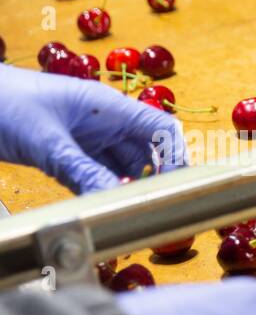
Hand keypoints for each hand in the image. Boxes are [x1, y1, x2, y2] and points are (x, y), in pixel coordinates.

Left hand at [0, 64, 187, 194]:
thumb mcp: (45, 140)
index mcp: (108, 107)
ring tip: (127, 212)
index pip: (161, 129)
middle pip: (146, 154)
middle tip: (151, 208)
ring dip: (125, 189)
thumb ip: (82, 171)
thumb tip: (114, 198)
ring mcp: (87, 141)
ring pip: (122, 170)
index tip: (178, 185)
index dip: (177, 156)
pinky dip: (101, 193)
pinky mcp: (69, 156)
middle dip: (152, 180)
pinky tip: (102, 208)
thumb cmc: (2, 102)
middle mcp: (104, 124)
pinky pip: (95, 178)